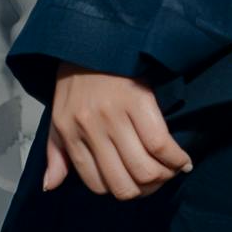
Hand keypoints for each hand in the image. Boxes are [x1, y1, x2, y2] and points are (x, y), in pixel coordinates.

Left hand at [42, 70, 193, 197]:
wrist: (93, 41)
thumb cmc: (76, 83)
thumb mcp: (57, 119)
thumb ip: (56, 155)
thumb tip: (49, 187)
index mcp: (70, 135)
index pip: (98, 184)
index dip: (121, 190)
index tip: (135, 185)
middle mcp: (90, 129)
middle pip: (124, 184)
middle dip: (146, 190)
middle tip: (157, 181)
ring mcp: (114, 116)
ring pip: (144, 169)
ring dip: (164, 177)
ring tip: (170, 170)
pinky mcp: (138, 101)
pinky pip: (160, 144)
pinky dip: (176, 158)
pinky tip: (181, 159)